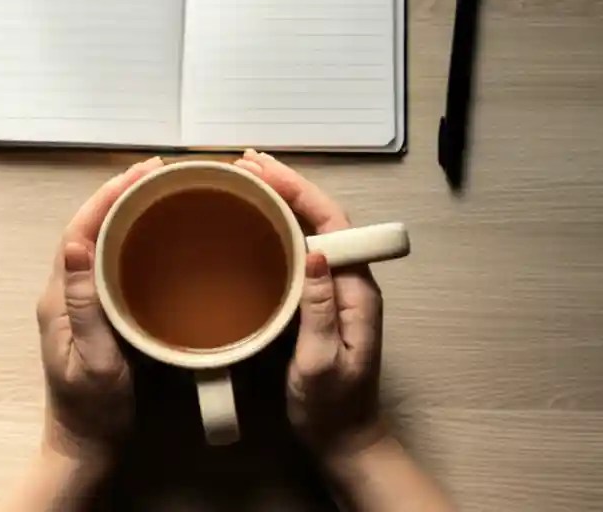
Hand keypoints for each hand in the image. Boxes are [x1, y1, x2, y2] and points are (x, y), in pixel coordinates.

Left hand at [36, 156, 163, 461]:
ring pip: (97, 240)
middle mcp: (64, 292)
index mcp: (59, 297)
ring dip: (123, 210)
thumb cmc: (92, 410)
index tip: (141, 173)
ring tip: (156, 190)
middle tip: (157, 171)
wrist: (84, 445)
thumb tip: (74, 243)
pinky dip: (128, 236)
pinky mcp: (91, 312)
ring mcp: (76, 301)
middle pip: (87, 226)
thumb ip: (84, 304)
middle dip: (119, 193)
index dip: (109, 195)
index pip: (80, 228)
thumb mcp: (93, 359)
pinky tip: (151, 234)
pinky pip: (107, 261)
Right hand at [234, 150, 386, 457]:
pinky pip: (301, 249)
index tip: (263, 171)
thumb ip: (320, 310)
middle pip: (322, 216)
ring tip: (247, 178)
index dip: (298, 190)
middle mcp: (350, 280)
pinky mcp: (320, 299)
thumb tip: (314, 253)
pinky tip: (255, 220)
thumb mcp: (321, 364)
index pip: (332, 221)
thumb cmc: (332, 408)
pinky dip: (277, 225)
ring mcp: (335, 288)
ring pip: (311, 228)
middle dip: (286, 184)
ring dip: (281, 199)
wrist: (345, 439)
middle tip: (245, 163)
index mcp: (356, 289)